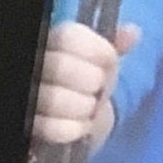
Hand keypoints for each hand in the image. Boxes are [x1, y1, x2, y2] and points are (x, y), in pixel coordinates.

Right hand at [32, 21, 139, 145]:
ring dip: (84, 107)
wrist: (72, 121)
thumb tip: (132, 33)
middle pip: (60, 66)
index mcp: (51, 43)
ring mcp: (31, 96)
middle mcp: (36, 65)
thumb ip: (114, 47)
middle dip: (92, 81)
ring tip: (89, 109)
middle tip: (98, 89)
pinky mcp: (31, 124)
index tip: (110, 61)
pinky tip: (81, 126)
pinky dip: (74, 129)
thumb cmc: (85, 85)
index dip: (97, 49)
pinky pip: (51, 128)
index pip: (68, 37)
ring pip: (55, 99)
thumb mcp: (101, 63)